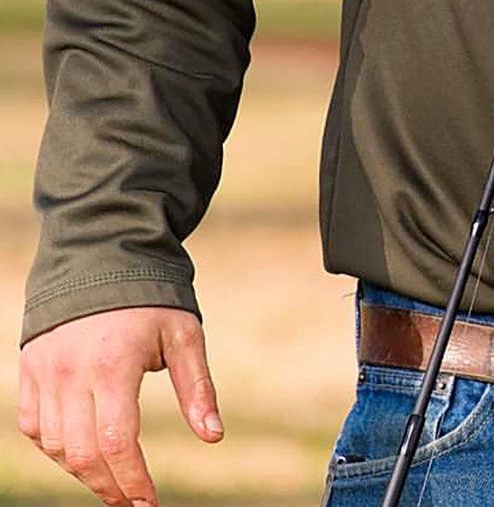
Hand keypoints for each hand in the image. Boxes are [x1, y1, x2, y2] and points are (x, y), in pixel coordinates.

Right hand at [18, 307, 222, 506]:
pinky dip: (55, 448)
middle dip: (108, 485)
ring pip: (55, 446)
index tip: (148, 504)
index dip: (132, 480)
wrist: (101, 259)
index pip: (119, 442)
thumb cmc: (152, 301)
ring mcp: (45, 375)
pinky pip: (33, 427)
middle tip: (132, 502)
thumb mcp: (185, 336)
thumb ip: (197, 389)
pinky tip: (81, 453)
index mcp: (113, 366)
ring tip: (113, 480)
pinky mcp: (30, 373)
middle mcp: (71, 375)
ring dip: (82, 471)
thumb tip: (214, 436)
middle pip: (82, 453)